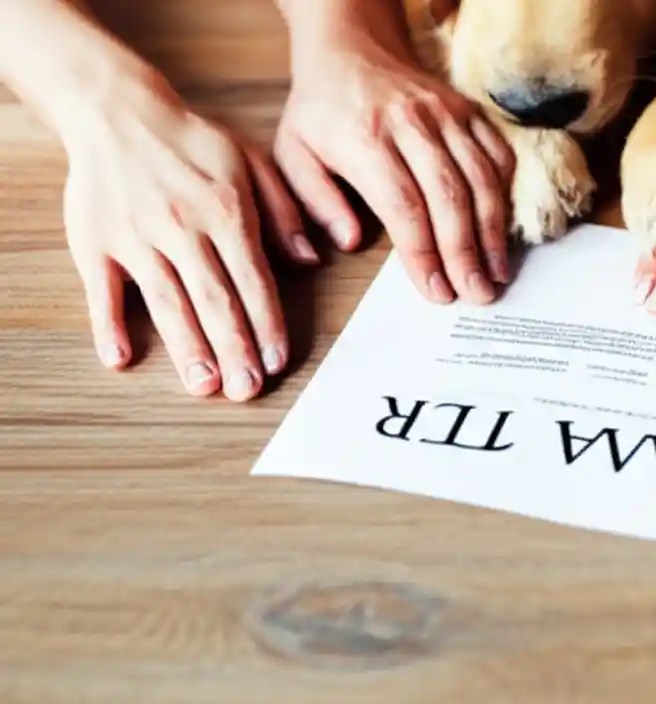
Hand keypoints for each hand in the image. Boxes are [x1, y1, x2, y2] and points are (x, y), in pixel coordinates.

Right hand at [62, 73, 312, 400]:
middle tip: (248, 390)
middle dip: (234, 348)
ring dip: (186, 347)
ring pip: (166, 301)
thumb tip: (311, 260)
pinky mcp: (96, 242)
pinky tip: (120, 358)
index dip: (267, 324)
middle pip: (212, 299)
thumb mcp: (253, 162)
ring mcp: (136, 237)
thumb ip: (285, 213)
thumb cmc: (194, 142)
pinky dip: (107, 324)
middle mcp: (182, 228)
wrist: (118, 112)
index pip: (253, 279)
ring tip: (205, 385)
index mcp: (226, 211)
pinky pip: (103, 290)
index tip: (278, 362)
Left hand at [275, 24, 514, 304]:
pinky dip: (505, 195)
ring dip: (493, 231)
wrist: (351, 48)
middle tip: (479, 294)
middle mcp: (412, 125)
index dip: (424, 254)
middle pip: (449, 196)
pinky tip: (502, 230)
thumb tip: (350, 243)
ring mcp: (447, 115)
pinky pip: (498, 155)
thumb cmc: (322, 111)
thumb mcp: (292, 153)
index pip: (404, 206)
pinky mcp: (469, 110)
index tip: (437, 291)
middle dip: (466, 252)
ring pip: (481, 179)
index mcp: (365, 139)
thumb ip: (314, 202)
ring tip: (497, 273)